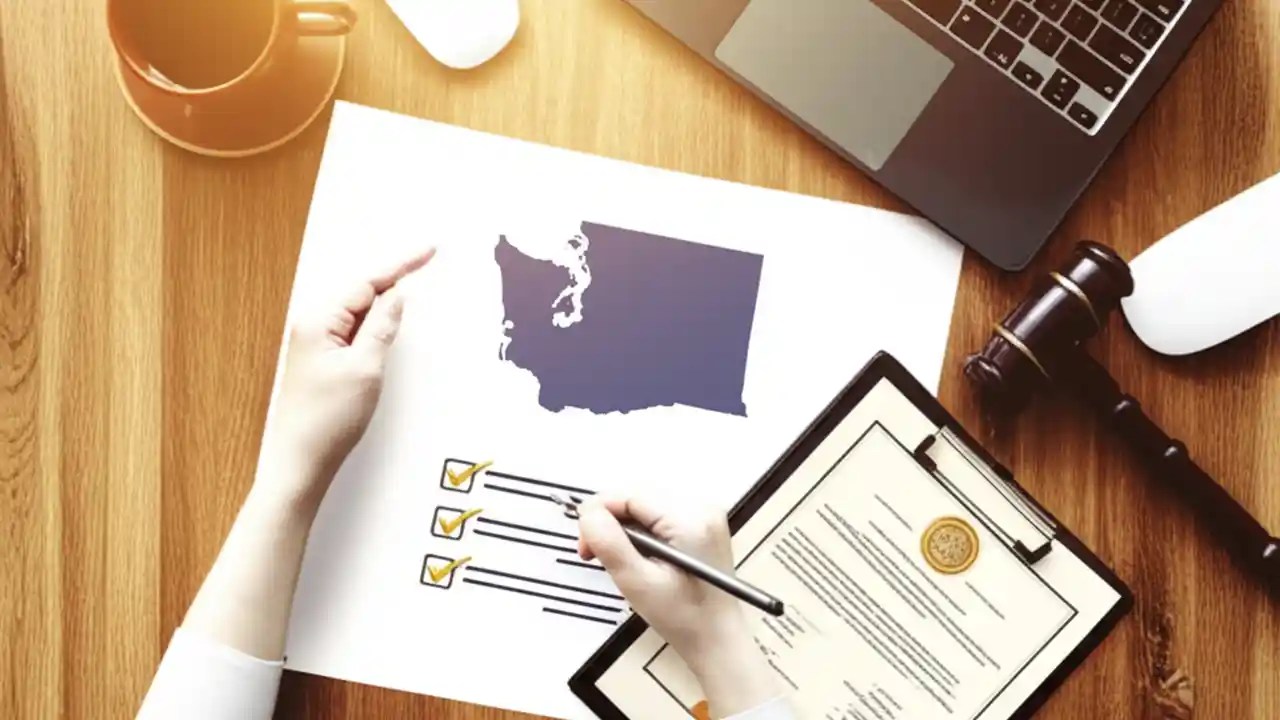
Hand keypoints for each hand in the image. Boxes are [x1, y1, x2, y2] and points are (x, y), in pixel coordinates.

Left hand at [258, 248, 434, 506]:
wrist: (300, 462)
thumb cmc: (328, 420)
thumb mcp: (365, 368)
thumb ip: (381, 327)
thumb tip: (396, 296)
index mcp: (318, 321)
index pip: (366, 283)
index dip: (400, 265)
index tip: (428, 251)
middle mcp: (312, 327)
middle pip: (360, 292)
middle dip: (391, 277)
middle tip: (424, 260)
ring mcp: (315, 345)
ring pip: (357, 312)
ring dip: (383, 301)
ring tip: (411, 282)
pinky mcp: (321, 363)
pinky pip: (351, 331)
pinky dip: (373, 323)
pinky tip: (386, 321)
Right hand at [577, 496, 780, 715]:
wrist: (718, 639)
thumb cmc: (682, 618)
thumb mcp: (637, 582)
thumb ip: (609, 543)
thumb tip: (587, 511)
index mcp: (690, 520)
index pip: (631, 495)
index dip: (599, 514)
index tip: (585, 546)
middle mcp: (702, 507)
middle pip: (638, 497)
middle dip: (611, 522)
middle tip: (594, 555)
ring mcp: (706, 513)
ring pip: (646, 505)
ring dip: (624, 527)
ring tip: (617, 559)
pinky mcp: (703, 523)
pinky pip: (660, 514)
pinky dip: (641, 531)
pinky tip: (638, 556)